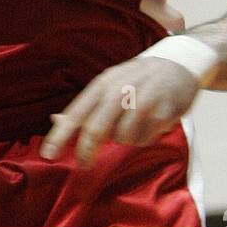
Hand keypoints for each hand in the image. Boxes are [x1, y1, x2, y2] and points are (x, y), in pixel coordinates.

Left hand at [41, 56, 200, 166]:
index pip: (77, 112)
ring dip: (127, 138)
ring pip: (123, 138)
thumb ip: (85, 106)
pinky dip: (147, 136)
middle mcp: (119, 90)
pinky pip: (146, 138)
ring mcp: (141, 100)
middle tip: (83, 163)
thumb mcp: (108, 85)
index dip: (60, 135)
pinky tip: (154, 122)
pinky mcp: (162, 112)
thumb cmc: (136, 79)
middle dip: (87, 149)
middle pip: (96, 128)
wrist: (178, 64)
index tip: (47, 154)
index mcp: (102, 84)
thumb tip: (55, 119)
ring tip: (137, 125)